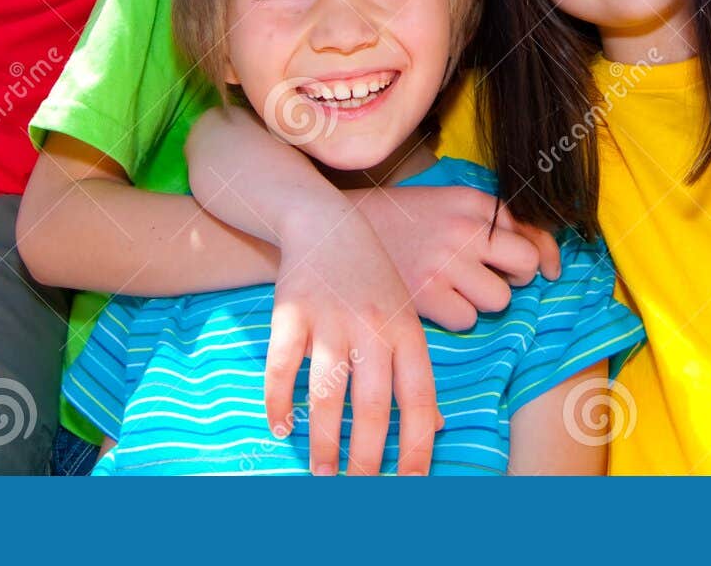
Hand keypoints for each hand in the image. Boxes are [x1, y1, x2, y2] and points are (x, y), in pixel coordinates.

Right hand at [265, 206, 440, 475]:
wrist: (325, 222)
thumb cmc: (371, 278)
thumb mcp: (405, 315)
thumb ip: (415, 369)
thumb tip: (433, 426)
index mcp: (405, 332)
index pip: (417, 399)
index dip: (415, 446)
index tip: (409, 483)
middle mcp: (371, 329)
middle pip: (370, 407)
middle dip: (366, 458)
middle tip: (359, 488)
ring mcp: (329, 320)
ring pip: (326, 395)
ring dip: (324, 441)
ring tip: (323, 471)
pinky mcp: (291, 313)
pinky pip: (281, 368)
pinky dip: (278, 402)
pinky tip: (280, 426)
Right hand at [350, 185, 562, 331]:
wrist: (340, 229)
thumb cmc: (401, 221)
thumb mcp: (449, 206)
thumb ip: (496, 225)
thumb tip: (550, 261)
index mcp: (472, 202)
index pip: (532, 235)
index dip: (539, 257)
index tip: (541, 270)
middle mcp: (465, 228)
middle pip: (527, 266)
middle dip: (516, 277)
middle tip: (489, 277)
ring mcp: (446, 261)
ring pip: (500, 299)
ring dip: (482, 300)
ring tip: (452, 287)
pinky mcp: (426, 293)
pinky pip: (467, 319)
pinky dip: (454, 316)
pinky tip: (432, 299)